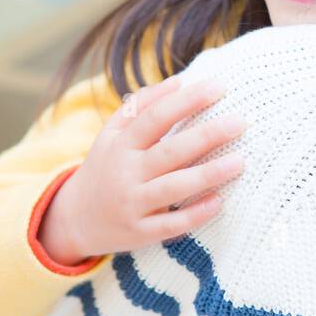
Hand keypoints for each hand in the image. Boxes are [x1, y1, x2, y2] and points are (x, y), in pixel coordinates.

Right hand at [39, 75, 246, 265]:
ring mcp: (132, 205)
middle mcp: (125, 173)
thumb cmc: (105, 168)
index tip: (219, 87)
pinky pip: (171, 224)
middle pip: (170, 151)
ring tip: (241, 161)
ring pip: (173, 188)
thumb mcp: (111, 134)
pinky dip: (195, 214)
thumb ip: (141, 106)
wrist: (75, 220)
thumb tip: (178, 82)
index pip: (156, 117)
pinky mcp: (139, 233)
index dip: (187, 101)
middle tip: (241, 122)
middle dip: (207, 135)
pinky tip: (219, 201)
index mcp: (120, 145)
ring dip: (208, 174)